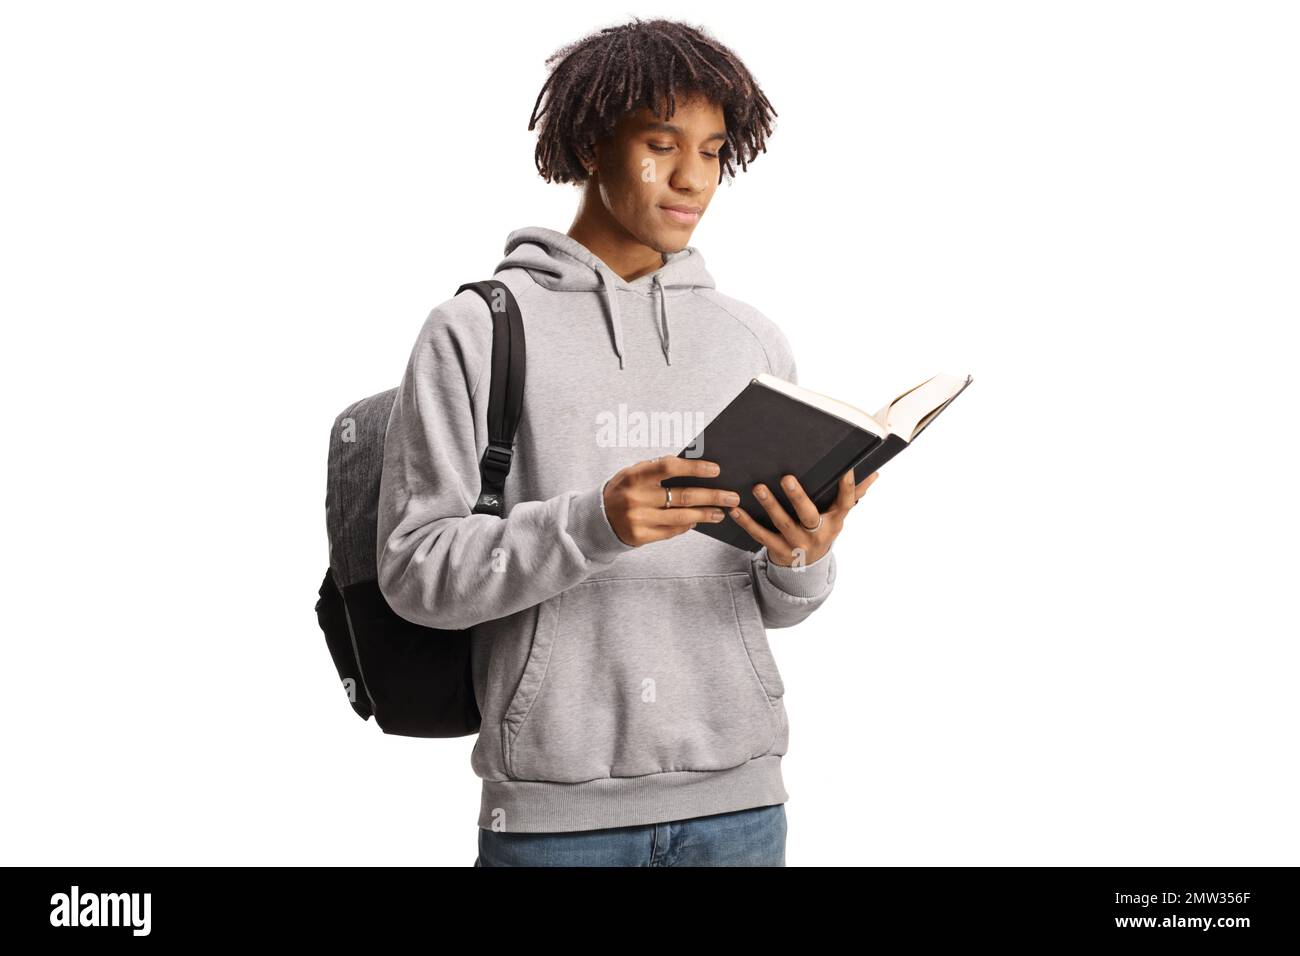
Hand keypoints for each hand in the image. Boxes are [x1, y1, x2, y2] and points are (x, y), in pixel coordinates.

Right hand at [602, 456, 740, 546]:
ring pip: (682, 517)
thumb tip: (696, 469)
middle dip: (712, 496)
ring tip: (721, 512)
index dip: (694, 467)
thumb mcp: (633, 474)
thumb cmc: (623, 490)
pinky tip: (698, 521)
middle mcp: (636, 497)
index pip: (668, 467)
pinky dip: (688, 526)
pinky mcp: (640, 536)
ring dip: (706, 514)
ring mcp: (638, 519)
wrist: (597, 519)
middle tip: (731, 496)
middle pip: (682, 496)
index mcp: (634, 475)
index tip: (716, 470)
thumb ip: (657, 470)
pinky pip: (672, 531)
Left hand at [729, 469, 878, 566]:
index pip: (846, 502)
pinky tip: (736, 509)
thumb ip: (853, 494)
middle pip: (809, 515)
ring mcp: (798, 545)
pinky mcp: (779, 551)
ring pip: (783, 524)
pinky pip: (761, 536)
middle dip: (798, 497)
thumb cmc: (822, 530)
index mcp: (835, 522)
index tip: (845, 467)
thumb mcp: (838, 516)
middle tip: (786, 478)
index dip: (848, 486)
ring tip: (758, 488)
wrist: (807, 567)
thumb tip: (874, 473)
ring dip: (770, 506)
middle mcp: (818, 534)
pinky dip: (747, 523)